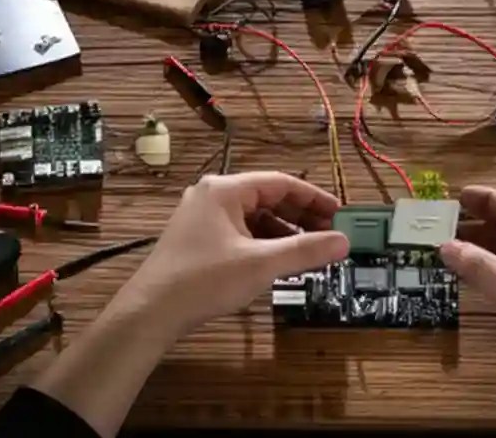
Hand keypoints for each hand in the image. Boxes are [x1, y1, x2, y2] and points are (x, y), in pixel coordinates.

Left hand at [126, 171, 349, 335]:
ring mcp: (202, 218)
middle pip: (268, 198)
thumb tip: (344, 241)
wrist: (151, 312)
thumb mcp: (261, 265)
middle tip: (330, 235)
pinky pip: (240, 233)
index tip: (339, 214)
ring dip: (284, 233)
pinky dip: (263, 244)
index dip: (314, 198)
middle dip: (301, 217)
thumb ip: (306, 250)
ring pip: (254, 218)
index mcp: (225, 190)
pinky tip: (279, 262)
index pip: (281, 183)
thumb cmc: (204, 281)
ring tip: (309, 251)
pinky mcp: (197, 240)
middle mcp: (212, 196)